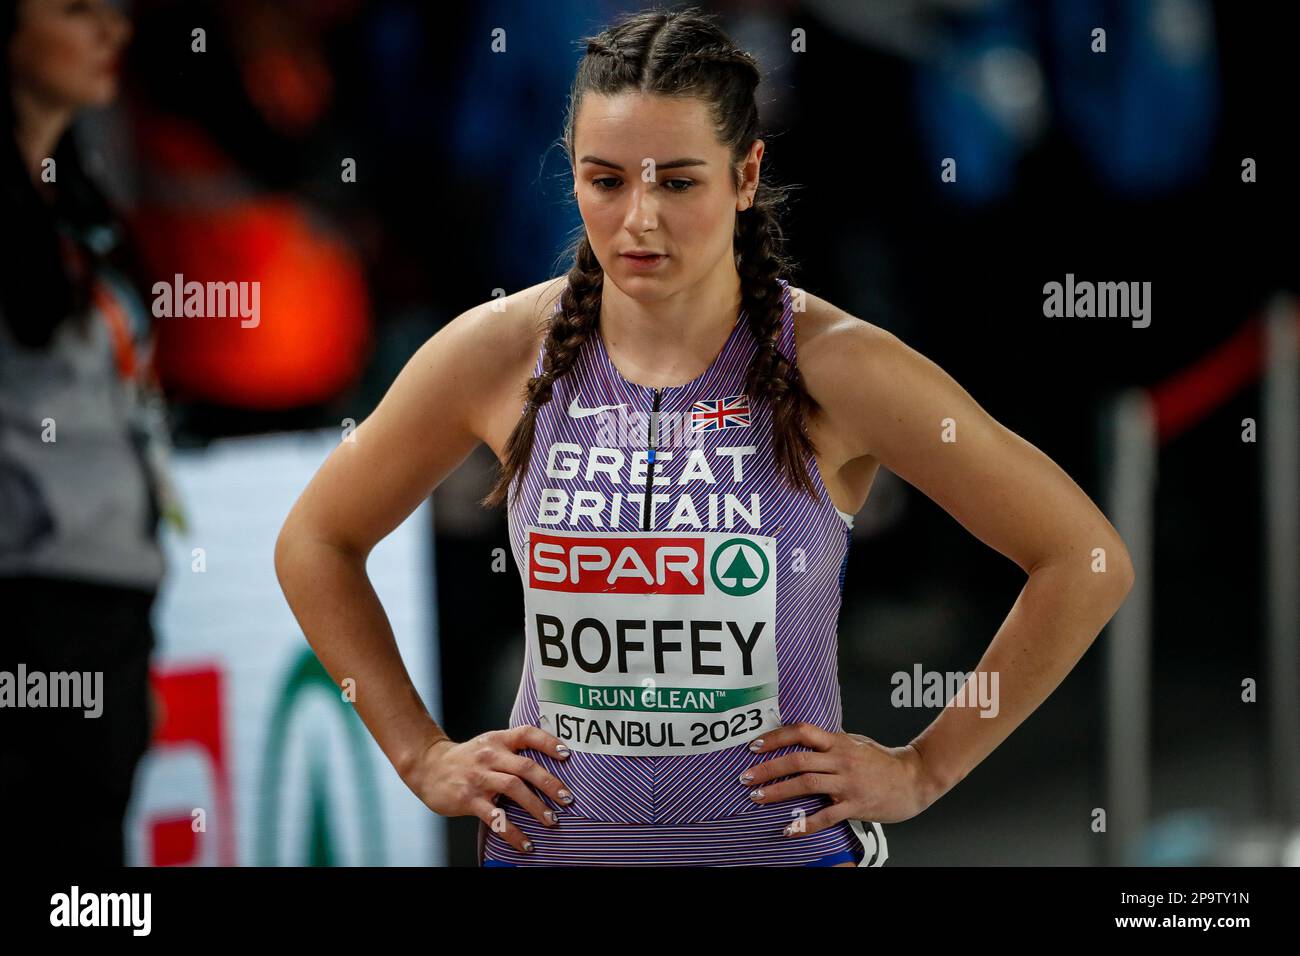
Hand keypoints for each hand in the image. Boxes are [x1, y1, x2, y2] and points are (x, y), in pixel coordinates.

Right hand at [400, 728, 572, 853]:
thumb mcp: (488, 744)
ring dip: (536, 806)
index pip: (527, 734)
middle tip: (567, 798)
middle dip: (549, 783)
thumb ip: (513, 750)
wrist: (428, 767)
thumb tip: (549, 763)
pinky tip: (525, 843)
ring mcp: (478, 777)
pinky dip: (513, 832)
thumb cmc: (466, 758)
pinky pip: (495, 817)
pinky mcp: (468, 799)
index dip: (549, 742)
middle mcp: (490, 756)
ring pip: (513, 789)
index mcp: (498, 740)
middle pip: (525, 767)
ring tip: (551, 820)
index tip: (567, 755)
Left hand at [740, 722, 934, 835]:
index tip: (754, 745)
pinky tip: (790, 828)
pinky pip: (826, 816)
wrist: (914, 778)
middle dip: (768, 768)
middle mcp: (841, 759)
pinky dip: (805, 823)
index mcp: (839, 741)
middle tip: (746, 777)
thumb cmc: (884, 761)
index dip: (776, 737)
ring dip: (778, 791)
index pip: (802, 732)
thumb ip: (831, 742)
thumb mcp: (856, 742)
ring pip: (807, 784)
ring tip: (758, 797)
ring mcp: (848, 783)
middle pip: (798, 760)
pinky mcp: (856, 805)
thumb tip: (803, 738)